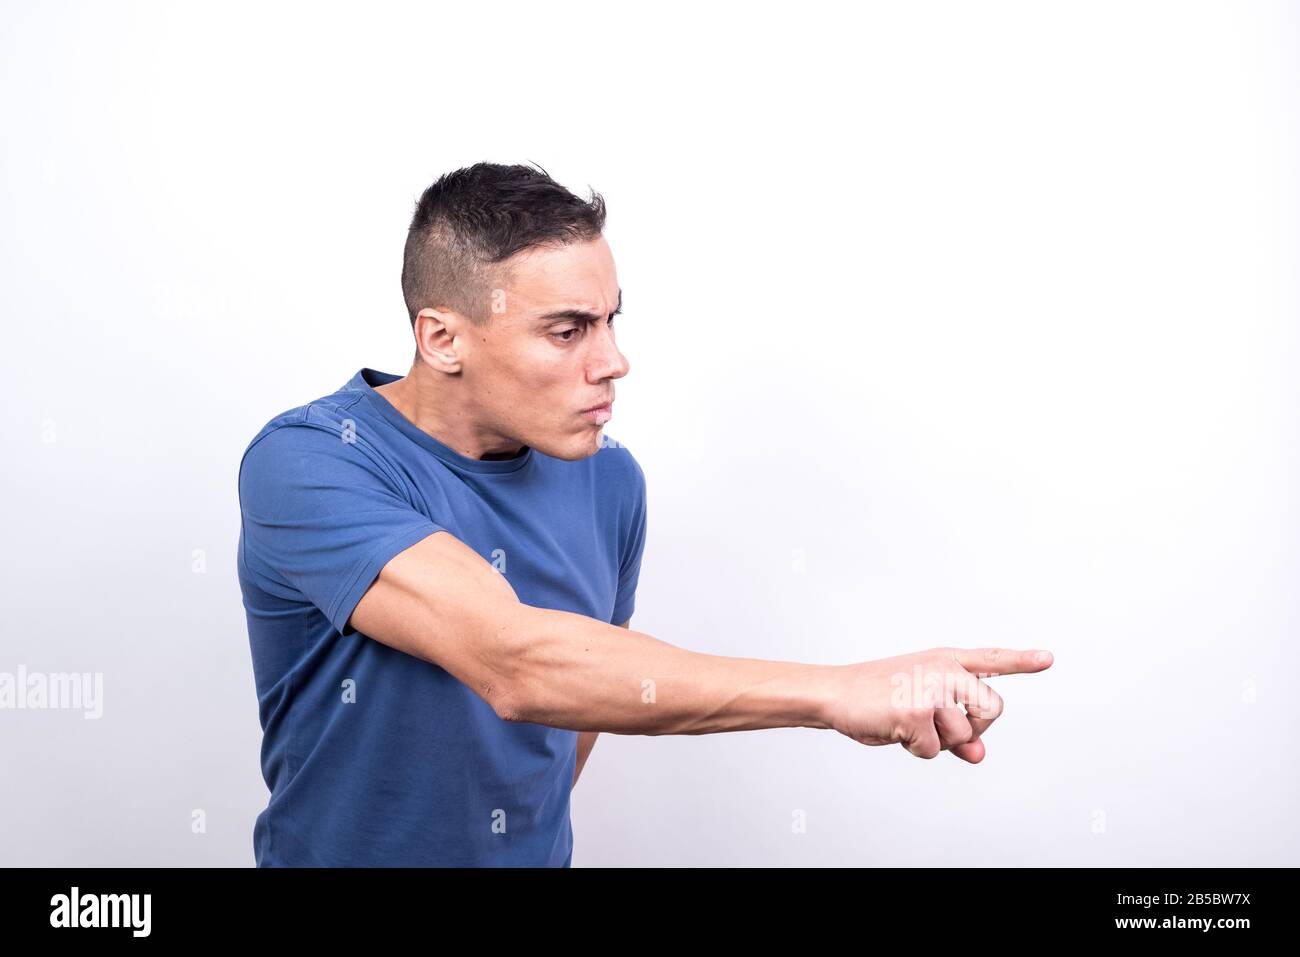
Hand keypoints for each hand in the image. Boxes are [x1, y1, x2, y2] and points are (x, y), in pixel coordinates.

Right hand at [824, 646, 1053, 762]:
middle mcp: (943, 668)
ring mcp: (931, 687)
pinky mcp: (916, 710)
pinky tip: (893, 728)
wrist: (834, 693)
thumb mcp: (921, 709)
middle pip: (992, 709)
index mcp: (945, 660)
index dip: (1022, 661)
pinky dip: (915, 749)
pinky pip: (935, 750)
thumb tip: (979, 756)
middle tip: (938, 725)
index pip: (991, 660)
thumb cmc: (876, 698)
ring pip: (964, 736)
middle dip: (973, 728)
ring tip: (905, 722)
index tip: (1048, 659)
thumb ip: (956, 730)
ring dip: (937, 741)